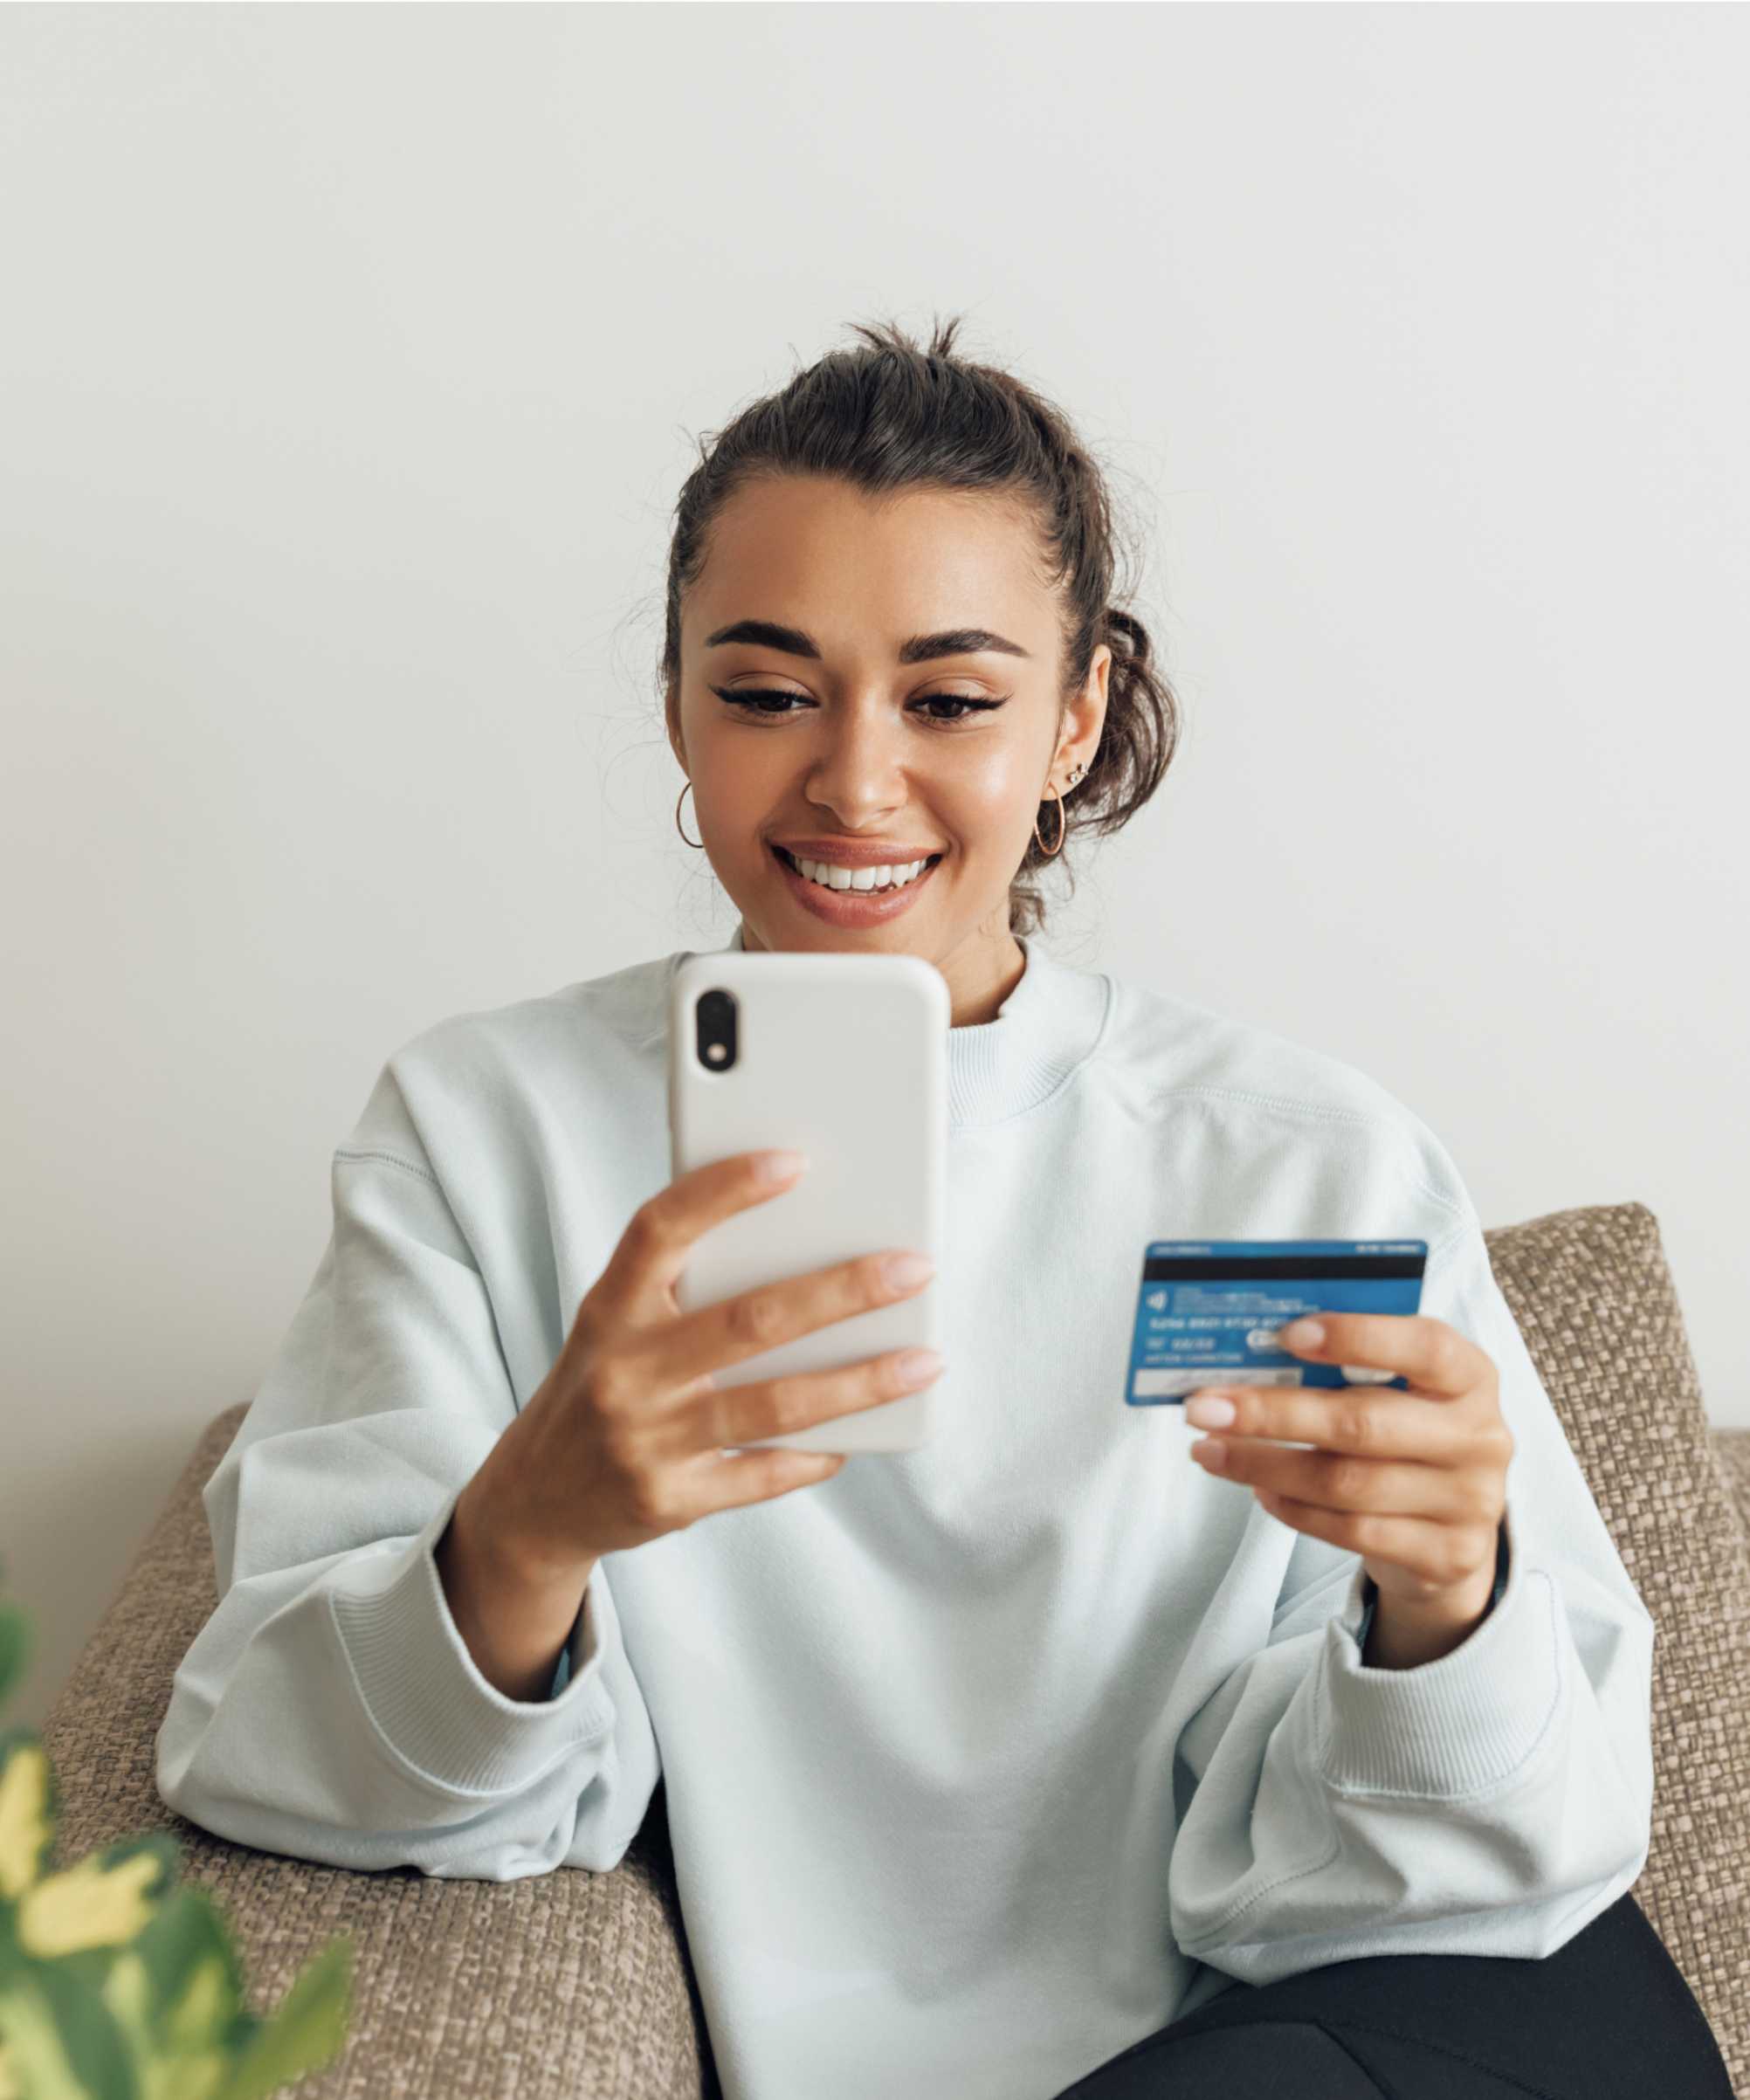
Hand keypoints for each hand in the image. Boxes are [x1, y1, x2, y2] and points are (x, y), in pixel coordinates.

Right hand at [437, 1149, 939, 1697]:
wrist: (536, 1500)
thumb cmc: (603, 1384)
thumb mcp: (616, 1323)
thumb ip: (683, 1284)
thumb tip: (804, 1239)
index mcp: (609, 1310)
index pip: (659, 1231)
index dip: (721, 1191)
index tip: (792, 1162)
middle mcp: (625, 1372)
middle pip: (749, 1320)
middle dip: (843, 1291)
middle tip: (914, 1268)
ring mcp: (647, 1441)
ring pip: (776, 1404)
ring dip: (862, 1381)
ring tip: (925, 1359)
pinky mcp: (672, 1501)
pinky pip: (766, 1475)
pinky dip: (820, 1452)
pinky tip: (865, 1432)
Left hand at [1185, 1316, 1511, 1669]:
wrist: (1455, 1531)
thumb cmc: (1409, 1438)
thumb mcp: (1401, 1392)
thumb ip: (1347, 1369)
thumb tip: (1251, 1353)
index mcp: (1470, 1377)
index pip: (1425, 1345)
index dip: (1357, 1336)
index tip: (1286, 1334)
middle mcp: (1479, 1437)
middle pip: (1364, 1423)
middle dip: (1273, 1414)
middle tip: (1205, 1407)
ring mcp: (1467, 1502)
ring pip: (1347, 1484)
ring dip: (1265, 1465)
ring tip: (1210, 1451)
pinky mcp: (1445, 1555)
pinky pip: (1352, 1532)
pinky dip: (1294, 1509)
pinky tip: (1259, 1491)